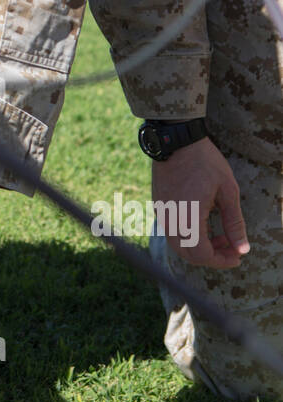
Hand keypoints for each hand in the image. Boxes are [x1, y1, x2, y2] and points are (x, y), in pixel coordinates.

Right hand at [152, 137, 248, 268]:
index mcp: (188, 218)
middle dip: (212, 257)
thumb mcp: (227, 191)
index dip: (221, 261)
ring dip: (200, 247)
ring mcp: (162, 214)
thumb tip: (242, 248)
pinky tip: (204, 224)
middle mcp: (171, 221)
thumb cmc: (204, 162)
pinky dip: (190, 237)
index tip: (237, 256)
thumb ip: (234, 223)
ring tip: (219, 236)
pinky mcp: (159, 207)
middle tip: (231, 248)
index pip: (203, 255)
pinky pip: (173, 233)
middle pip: (189, 255)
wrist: (175, 140)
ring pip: (179, 246)